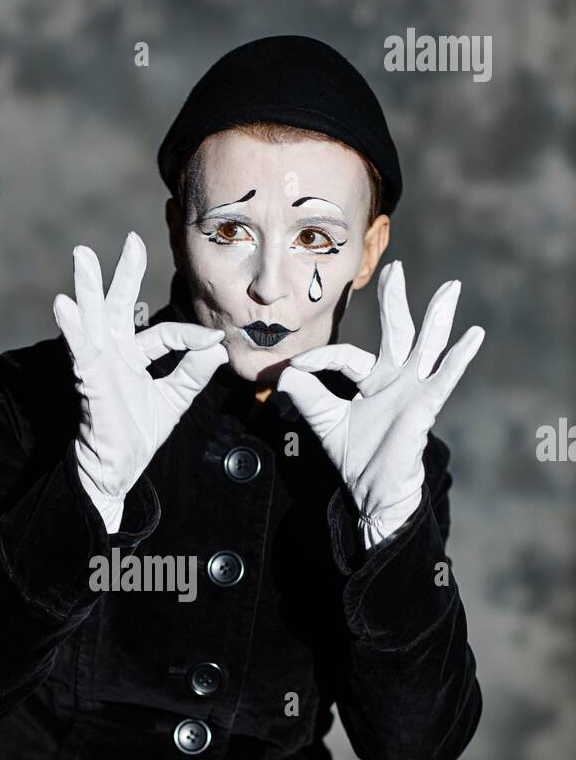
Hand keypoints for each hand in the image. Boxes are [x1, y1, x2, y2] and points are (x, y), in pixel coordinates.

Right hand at [53, 231, 228, 531]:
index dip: (191, 337)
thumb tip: (217, 350)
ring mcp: (99, 365)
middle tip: (130, 240)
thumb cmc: (136, 436)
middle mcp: (113, 355)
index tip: (214, 341)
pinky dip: (72, 328)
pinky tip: (63, 306)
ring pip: (94, 318)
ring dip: (88, 287)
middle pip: (118, 307)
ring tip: (82, 256)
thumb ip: (192, 375)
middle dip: (123, 274)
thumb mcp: (174, 401)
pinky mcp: (89, 381)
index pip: (165, 334)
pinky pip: (81, 351)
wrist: (115, 471)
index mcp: (132, 357)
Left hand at [276, 261, 484, 549]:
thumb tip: (284, 375)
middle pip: (397, 331)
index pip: (346, 355)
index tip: (297, 366)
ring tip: (450, 288)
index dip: (321, 357)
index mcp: (372, 380)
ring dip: (437, 316)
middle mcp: (396, 378)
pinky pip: (444, 378)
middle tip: (395, 268)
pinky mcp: (426, 406)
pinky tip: (474, 334)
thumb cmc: (357, 458)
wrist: (375, 492)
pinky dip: (459, 357)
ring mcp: (414, 390)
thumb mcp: (326, 422)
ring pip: (427, 345)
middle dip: (395, 300)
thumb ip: (308, 397)